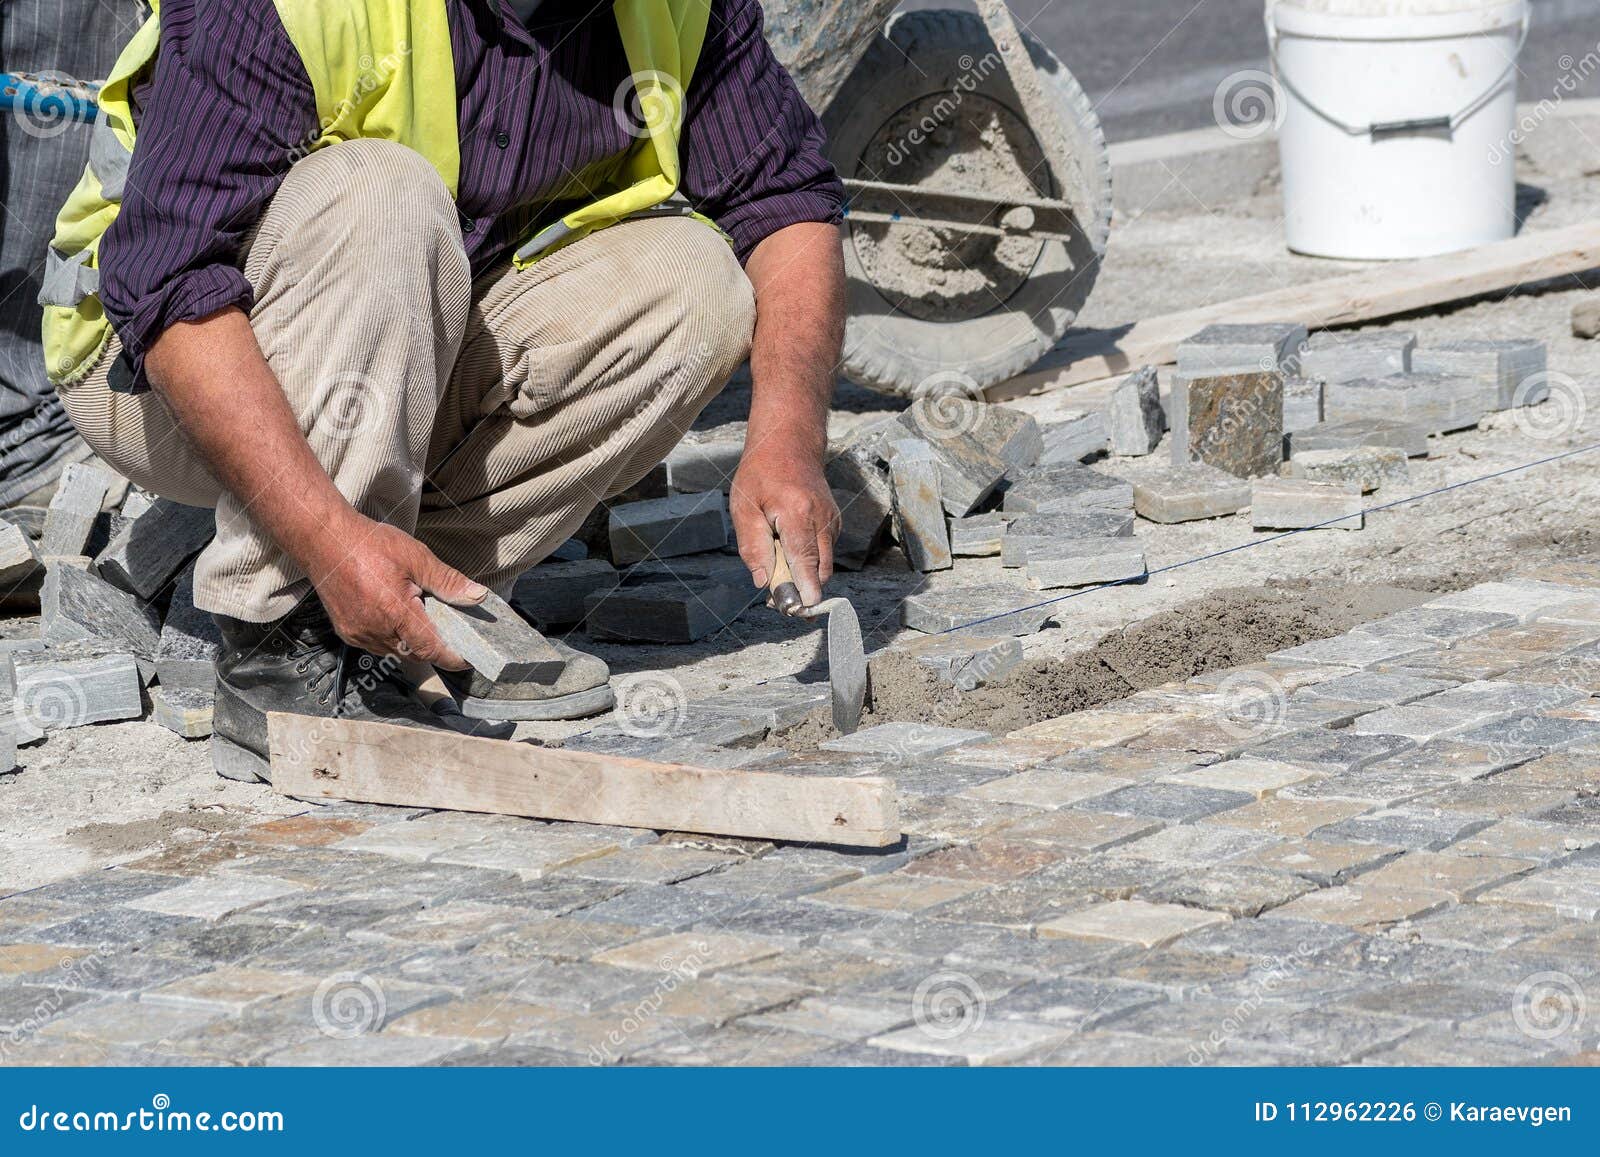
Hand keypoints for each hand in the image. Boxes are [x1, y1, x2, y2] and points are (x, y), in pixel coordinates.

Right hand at [303, 513, 486, 668]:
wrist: (324, 539)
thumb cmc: (369, 544)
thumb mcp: (416, 557)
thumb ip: (448, 581)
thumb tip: (477, 595)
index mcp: (396, 613)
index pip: (430, 650)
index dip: (451, 658)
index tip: (466, 658)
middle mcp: (375, 630)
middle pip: (414, 654)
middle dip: (432, 649)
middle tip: (449, 634)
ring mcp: (358, 633)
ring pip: (394, 652)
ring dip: (411, 643)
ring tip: (422, 620)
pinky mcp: (346, 631)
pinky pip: (376, 645)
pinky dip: (391, 638)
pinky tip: (396, 618)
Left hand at [730, 444, 839, 605]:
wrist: (789, 444)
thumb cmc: (761, 475)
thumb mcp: (744, 508)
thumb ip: (754, 548)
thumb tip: (763, 583)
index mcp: (798, 514)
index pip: (806, 561)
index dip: (805, 590)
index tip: (804, 611)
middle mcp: (823, 518)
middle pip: (820, 570)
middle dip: (802, 589)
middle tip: (777, 600)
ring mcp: (833, 520)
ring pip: (823, 564)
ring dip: (804, 575)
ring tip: (777, 567)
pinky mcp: (835, 522)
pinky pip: (823, 553)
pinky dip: (808, 561)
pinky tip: (788, 549)